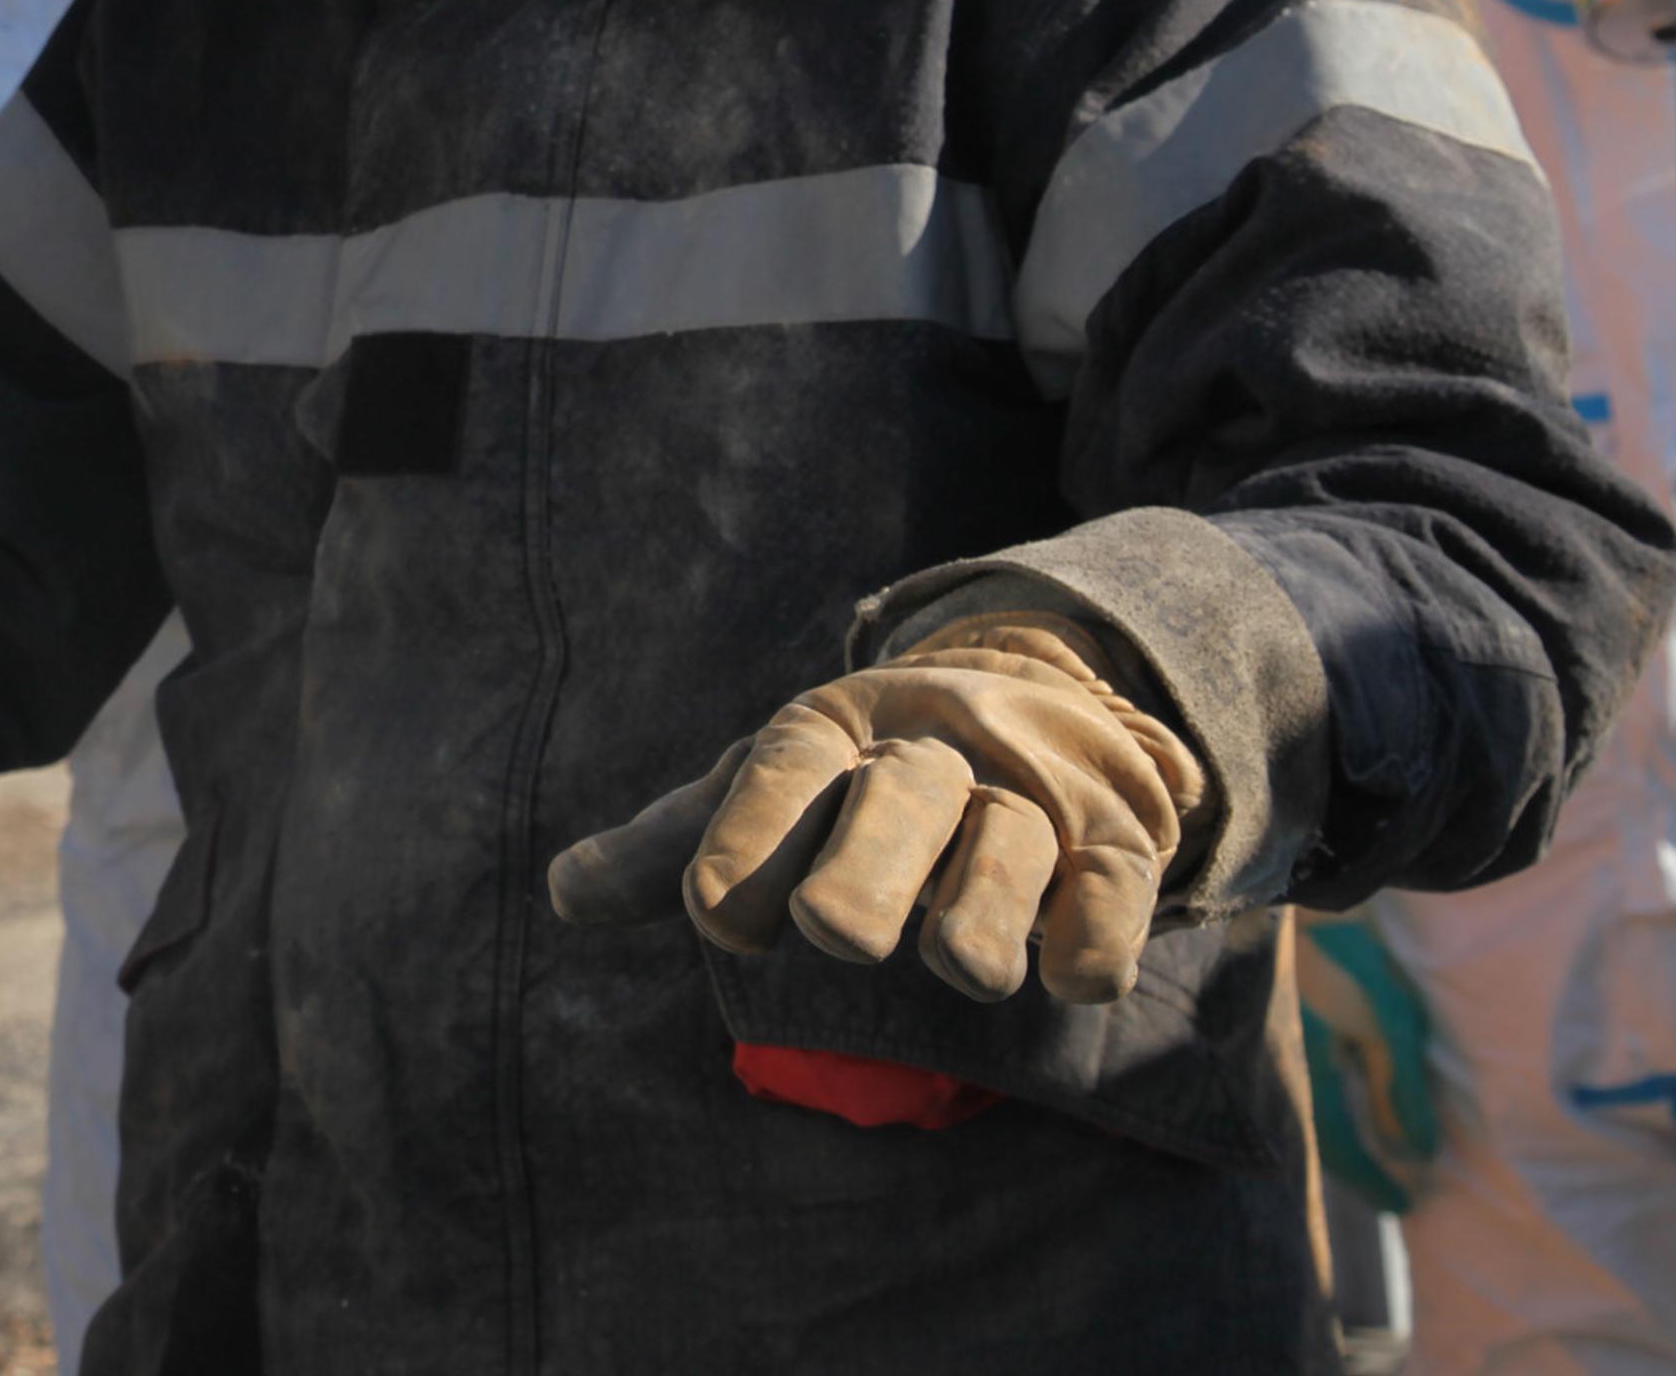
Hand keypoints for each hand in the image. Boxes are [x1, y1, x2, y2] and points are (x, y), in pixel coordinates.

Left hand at [543, 612, 1205, 1004]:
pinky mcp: (1112, 843)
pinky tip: (1072, 976)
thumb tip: (560, 894)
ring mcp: (1027, 794)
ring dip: (984, 908)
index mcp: (835, 730)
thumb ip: (674, 848)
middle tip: (833, 933)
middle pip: (900, 800)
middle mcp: (930, 749)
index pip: (785, 771)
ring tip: (961, 968)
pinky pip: (1114, 885)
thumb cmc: (862, 778)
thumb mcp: (770, 790)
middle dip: (869, 868)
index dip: (747, 837)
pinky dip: (1098, 930)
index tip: (712, 917)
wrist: (1035, 699)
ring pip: (1008, 845)